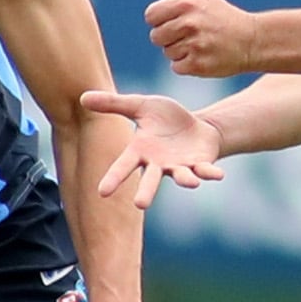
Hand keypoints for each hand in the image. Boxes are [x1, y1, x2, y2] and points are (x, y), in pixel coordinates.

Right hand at [81, 89, 224, 208]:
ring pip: (181, 176)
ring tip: (189, 182)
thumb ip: (113, 104)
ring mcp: (180, 166)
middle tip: (140, 205)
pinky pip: (205, 170)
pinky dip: (210, 173)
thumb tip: (82, 97)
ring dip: (185, 180)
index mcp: (141, 151)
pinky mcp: (200, 165)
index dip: (114, 178)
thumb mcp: (139, 105)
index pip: (124, 165)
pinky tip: (218, 175)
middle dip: (146, 192)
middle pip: (150, 180)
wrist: (195, 126)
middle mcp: (158, 164)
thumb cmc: (165, 118)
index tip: (102, 192)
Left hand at [144, 0, 262, 77]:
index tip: (172, 23)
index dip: (159, 21)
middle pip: (156, 36)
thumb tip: (151, 17)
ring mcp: (194, 45)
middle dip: (168, 38)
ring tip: (200, 45)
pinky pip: (176, 67)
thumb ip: (175, 5)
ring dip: (179, 51)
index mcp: (187, 4)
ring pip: (167, 52)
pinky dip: (186, 65)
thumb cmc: (223, 18)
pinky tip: (202, 57)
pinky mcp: (198, 65)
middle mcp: (189, 23)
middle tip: (188, 36)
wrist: (252, 40)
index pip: (151, 16)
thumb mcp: (203, 0)